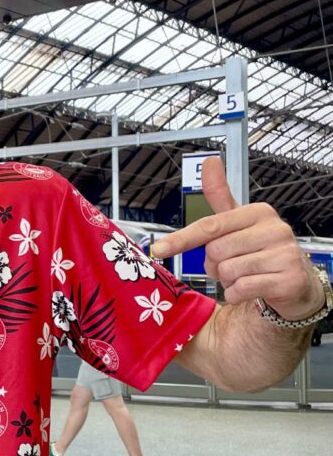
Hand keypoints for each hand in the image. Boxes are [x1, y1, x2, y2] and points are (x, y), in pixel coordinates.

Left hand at [149, 157, 321, 319]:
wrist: (295, 282)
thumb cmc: (260, 250)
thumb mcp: (238, 222)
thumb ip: (220, 195)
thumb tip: (210, 161)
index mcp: (258, 212)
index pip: (210, 226)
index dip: (182, 239)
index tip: (159, 249)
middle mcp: (275, 230)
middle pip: (216, 251)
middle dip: (215, 265)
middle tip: (231, 264)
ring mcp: (284, 255)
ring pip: (228, 272)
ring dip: (227, 281)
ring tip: (245, 275)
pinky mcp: (288, 279)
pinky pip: (241, 289)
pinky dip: (237, 294)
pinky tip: (251, 288)